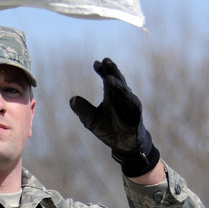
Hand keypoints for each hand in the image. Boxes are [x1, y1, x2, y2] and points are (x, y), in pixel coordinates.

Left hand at [69, 58, 159, 176]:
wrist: (124, 146)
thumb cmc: (109, 131)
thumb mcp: (92, 121)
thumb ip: (83, 110)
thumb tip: (71, 100)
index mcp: (111, 96)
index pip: (107, 80)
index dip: (102, 71)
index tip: (95, 63)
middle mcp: (121, 97)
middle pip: (117, 81)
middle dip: (111, 71)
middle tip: (105, 61)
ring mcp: (130, 105)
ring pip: (124, 91)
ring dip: (118, 83)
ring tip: (109, 77)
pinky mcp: (136, 115)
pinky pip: (134, 105)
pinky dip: (129, 98)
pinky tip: (125, 92)